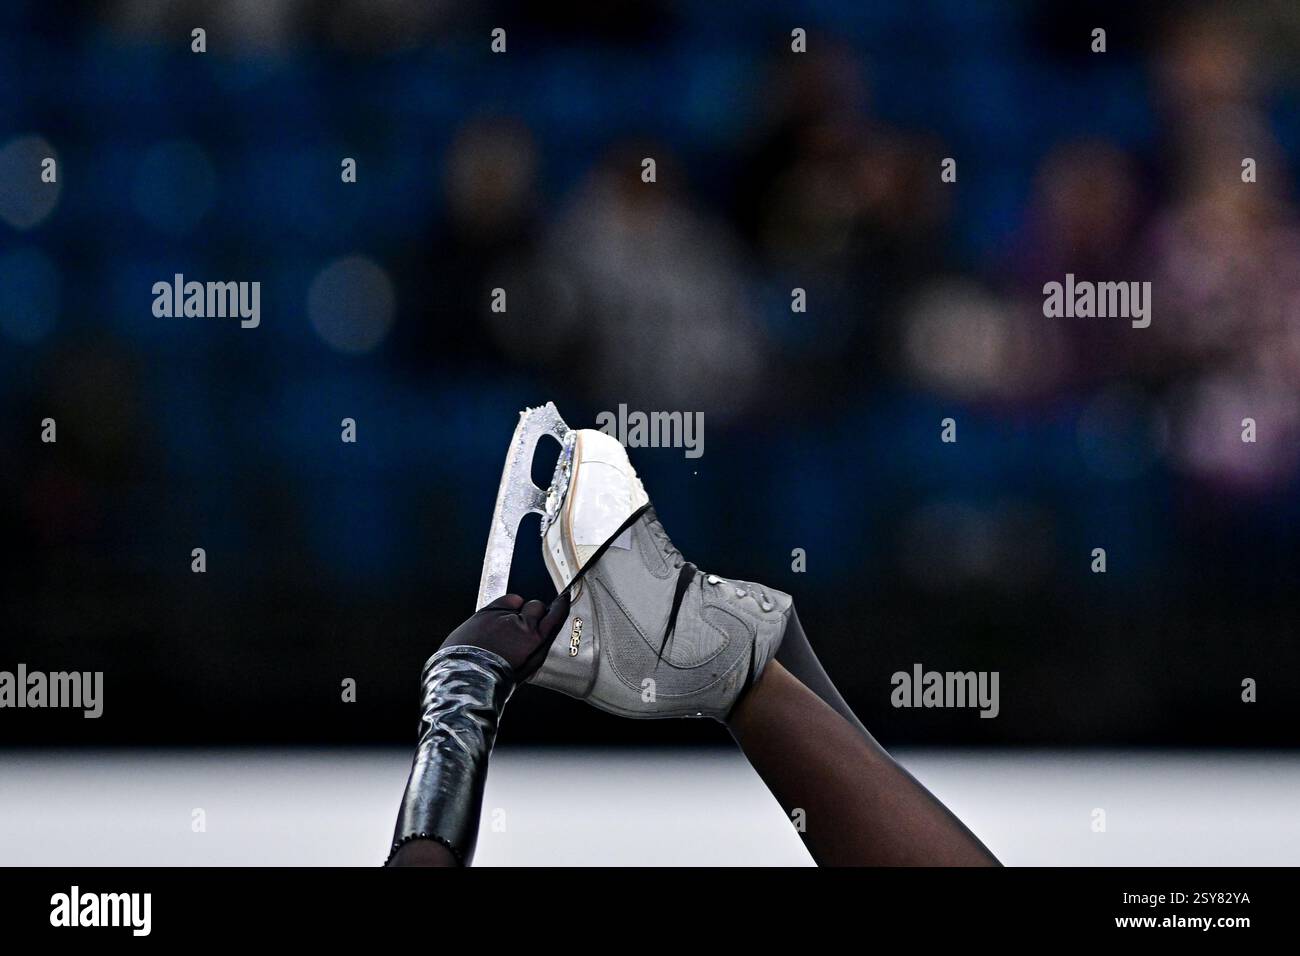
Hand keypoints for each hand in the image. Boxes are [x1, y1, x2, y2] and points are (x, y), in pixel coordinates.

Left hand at [439, 593, 570, 680]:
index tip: (563, 600)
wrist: (467, 676)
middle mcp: (522, 624)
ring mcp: (504, 616)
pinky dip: (505, 604)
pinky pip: (505, 599)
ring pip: (520, 601)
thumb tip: (543, 639)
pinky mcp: (487, 612)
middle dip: (535, 612)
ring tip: (508, 626)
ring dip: (518, 609)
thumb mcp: (526, 669)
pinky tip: (499, 617)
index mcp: (535, 641)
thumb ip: (537, 650)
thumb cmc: (495, 678)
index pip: (555, 615)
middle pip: (537, 606)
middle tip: (526, 623)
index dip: (560, 606)